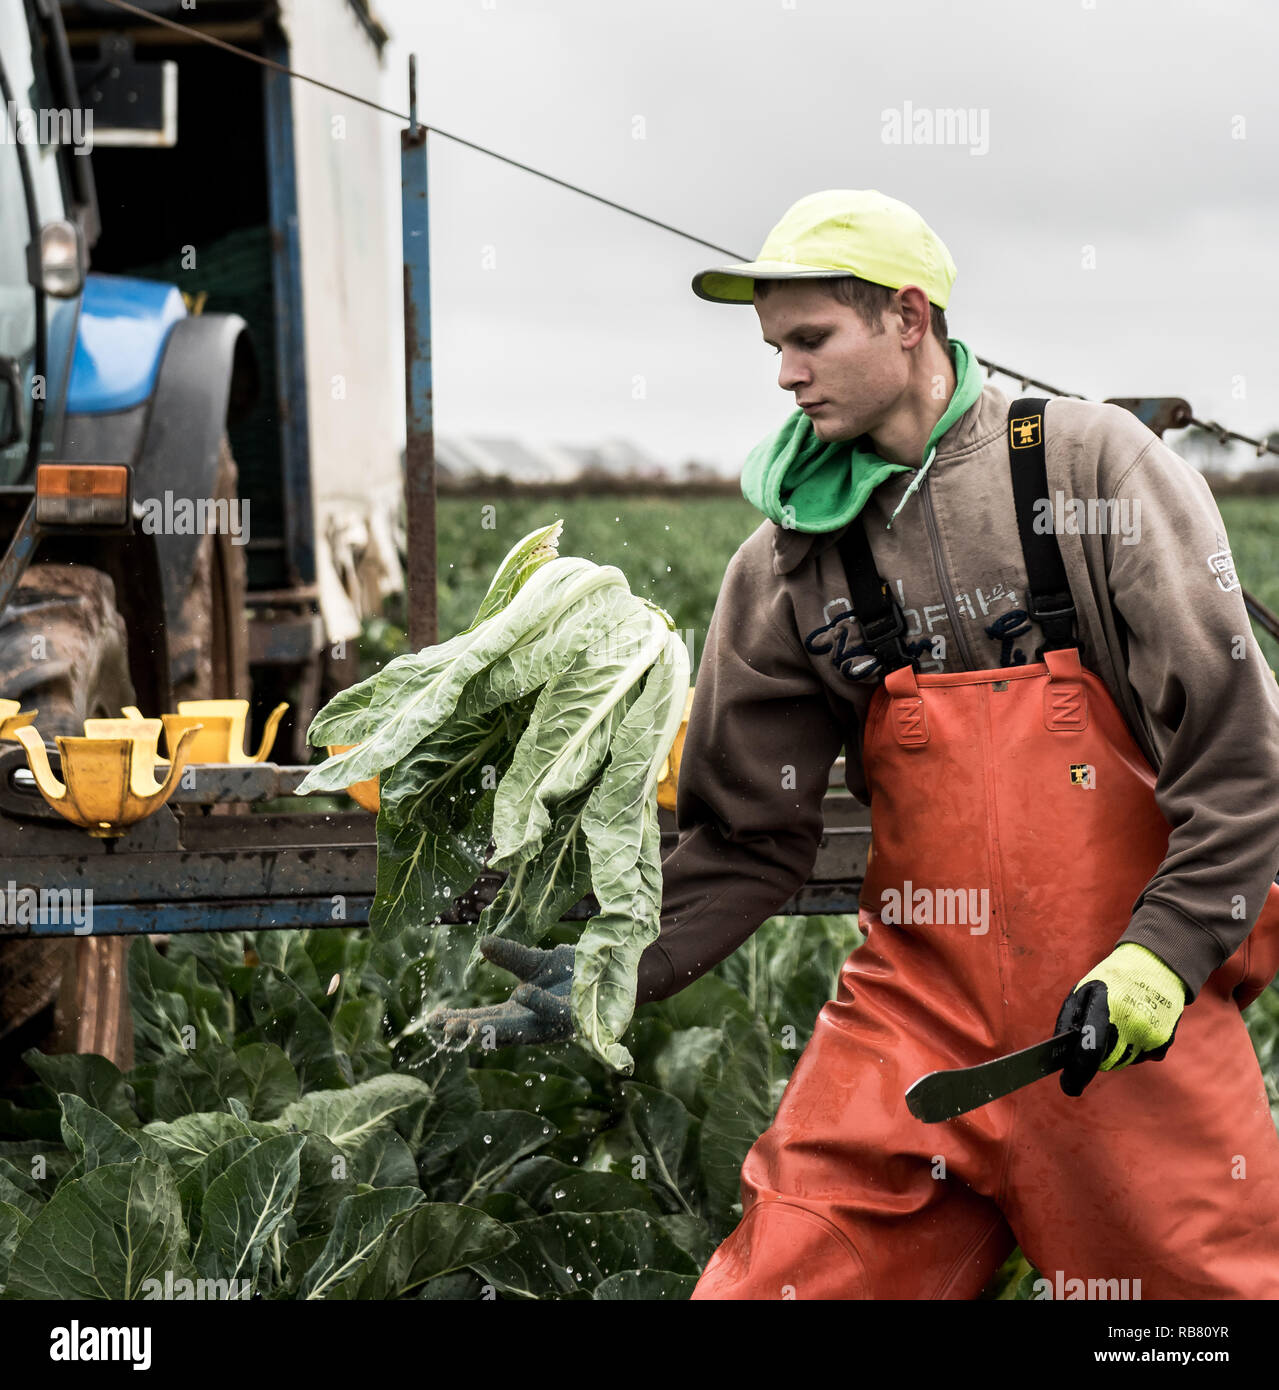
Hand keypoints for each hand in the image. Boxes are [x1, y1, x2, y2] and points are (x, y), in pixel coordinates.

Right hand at [424, 935, 575, 1047]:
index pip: (482, 1022)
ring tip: (471, 1026)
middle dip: (471, 1033)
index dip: (459, 1023)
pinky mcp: (577, 1017)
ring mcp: (555, 1024)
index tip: (434, 1021)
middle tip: (445, 1032)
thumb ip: (511, 956)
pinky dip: (540, 1003)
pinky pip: (557, 1012)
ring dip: (499, 1029)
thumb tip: (481, 944)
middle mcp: (534, 1024)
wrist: (611, 969)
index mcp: (519, 1013)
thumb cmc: (571, 971)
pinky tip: (522, 993)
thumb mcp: (535, 962)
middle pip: (497, 1033)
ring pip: (525, 1030)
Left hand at [1055, 942, 1186, 1096]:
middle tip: (1099, 1028)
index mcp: (1106, 1008)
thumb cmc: (1111, 980)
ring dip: (1115, 1050)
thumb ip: (1069, 1022)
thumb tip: (1062, 1055)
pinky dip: (1135, 1049)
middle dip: (1096, 1054)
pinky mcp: (1164, 1043)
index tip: (1069, 1087)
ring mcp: (1150, 1035)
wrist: (1155, 968)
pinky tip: (1136, 1026)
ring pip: (1123, 1062)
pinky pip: (1142, 1058)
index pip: (1089, 1051)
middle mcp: (1131, 1025)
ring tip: (1119, 1021)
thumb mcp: (1082, 991)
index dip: (1077, 1074)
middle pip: (1104, 1061)